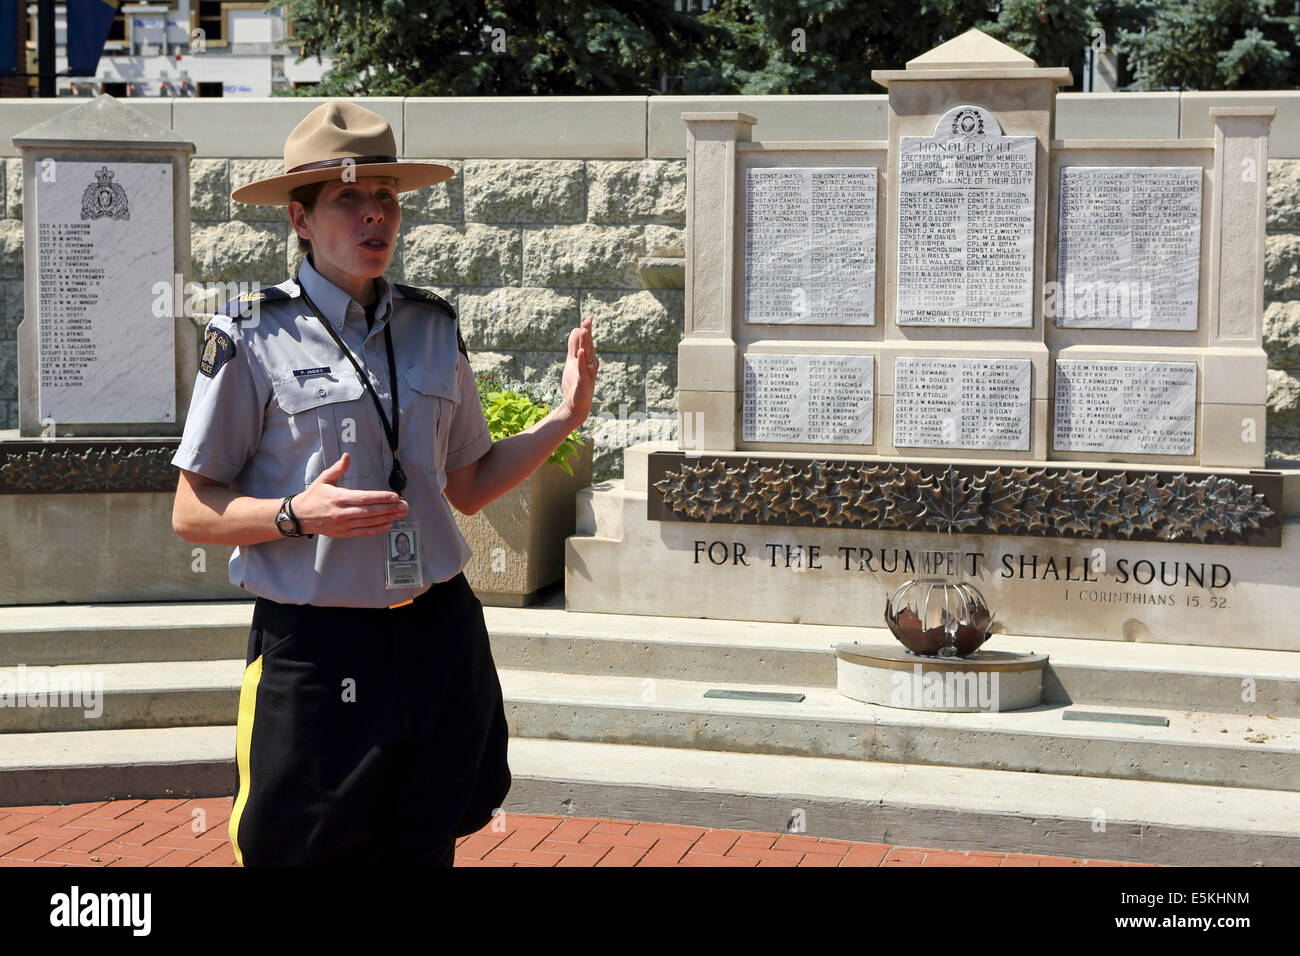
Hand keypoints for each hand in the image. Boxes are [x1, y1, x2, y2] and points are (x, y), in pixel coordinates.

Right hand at [290, 452, 407, 536]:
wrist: (300, 516)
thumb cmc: (314, 496)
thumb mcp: (324, 479)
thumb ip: (338, 468)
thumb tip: (347, 456)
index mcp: (338, 498)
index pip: (364, 498)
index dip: (381, 497)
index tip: (395, 496)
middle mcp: (341, 512)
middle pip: (370, 511)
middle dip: (389, 508)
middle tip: (404, 506)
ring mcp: (343, 524)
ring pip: (369, 522)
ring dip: (387, 518)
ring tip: (400, 514)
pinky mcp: (343, 533)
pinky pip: (363, 532)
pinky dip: (377, 529)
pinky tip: (388, 524)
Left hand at [560, 314, 596, 425]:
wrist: (576, 406)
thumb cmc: (575, 383)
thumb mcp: (572, 361)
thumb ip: (573, 346)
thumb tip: (576, 330)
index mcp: (587, 359)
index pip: (588, 342)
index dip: (587, 330)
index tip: (589, 318)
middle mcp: (590, 365)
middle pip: (589, 346)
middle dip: (588, 333)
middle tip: (588, 319)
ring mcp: (587, 373)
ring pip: (586, 356)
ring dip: (585, 343)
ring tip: (584, 331)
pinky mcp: (583, 382)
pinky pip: (582, 370)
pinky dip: (581, 361)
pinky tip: (580, 352)